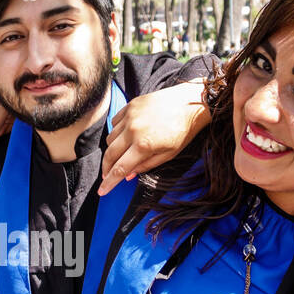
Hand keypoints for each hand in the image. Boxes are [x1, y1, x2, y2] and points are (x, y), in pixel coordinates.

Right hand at [98, 79, 210, 194]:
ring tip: (121, 155)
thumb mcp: (169, 155)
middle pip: (110, 154)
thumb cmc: (183, 130)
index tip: (102, 191)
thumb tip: (129, 175)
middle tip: (107, 176)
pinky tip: (124, 137)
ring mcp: (130, 116)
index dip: (109, 182)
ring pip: (110, 139)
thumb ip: (146, 166)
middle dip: (106, 168)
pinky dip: (116, 132)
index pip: (119, 168)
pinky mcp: (130, 106)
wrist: (191, 103)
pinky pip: (115, 123)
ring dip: (112, 150)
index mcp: (143, 145)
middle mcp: (133, 130)